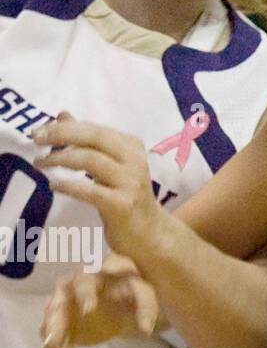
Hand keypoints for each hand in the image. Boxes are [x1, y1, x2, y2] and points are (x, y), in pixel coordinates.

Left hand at [31, 116, 166, 261]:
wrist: (149, 232)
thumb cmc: (125, 196)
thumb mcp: (109, 165)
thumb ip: (88, 142)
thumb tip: (63, 115)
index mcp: (132, 146)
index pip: (95, 129)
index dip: (66, 126)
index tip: (40, 130)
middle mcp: (135, 160)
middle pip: (95, 138)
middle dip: (62, 135)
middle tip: (36, 139)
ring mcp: (130, 182)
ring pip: (91, 161)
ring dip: (60, 159)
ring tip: (41, 163)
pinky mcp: (122, 204)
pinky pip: (90, 191)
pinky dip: (69, 185)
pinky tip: (53, 184)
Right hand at [41, 255, 160, 347]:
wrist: (126, 302)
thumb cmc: (133, 290)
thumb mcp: (145, 293)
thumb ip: (146, 305)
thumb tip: (146, 330)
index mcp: (91, 276)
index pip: (84, 281)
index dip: (85, 294)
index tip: (89, 310)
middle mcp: (69, 293)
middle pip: (55, 306)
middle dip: (54, 324)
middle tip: (54, 343)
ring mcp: (62, 314)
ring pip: (54, 335)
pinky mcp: (63, 332)